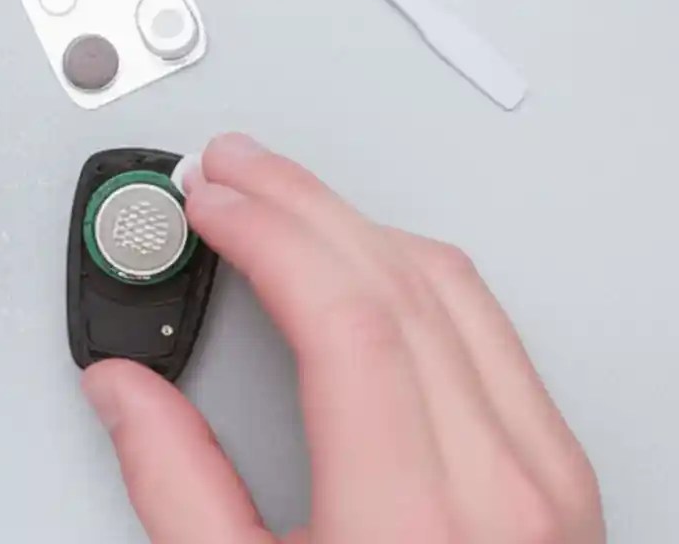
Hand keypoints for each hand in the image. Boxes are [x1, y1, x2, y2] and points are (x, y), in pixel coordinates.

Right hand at [82, 133, 604, 542]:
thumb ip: (173, 487)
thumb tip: (123, 391)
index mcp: (416, 520)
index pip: (345, 317)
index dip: (265, 234)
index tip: (207, 201)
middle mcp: (504, 484)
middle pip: (399, 282)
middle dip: (301, 201)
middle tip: (229, 170)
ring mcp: (544, 475)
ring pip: (453, 291)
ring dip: (356, 225)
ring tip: (278, 198)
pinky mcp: (555, 475)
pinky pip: (485, 332)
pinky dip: (408, 274)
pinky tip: (356, 261)